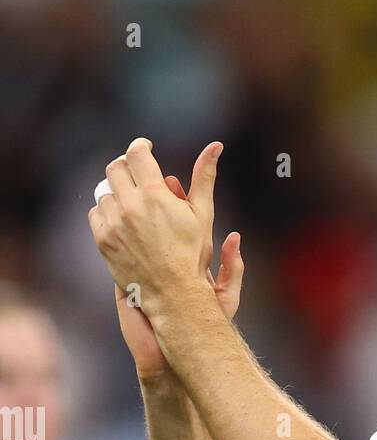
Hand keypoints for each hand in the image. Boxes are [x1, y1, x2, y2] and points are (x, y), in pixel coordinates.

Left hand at [89, 136, 221, 312]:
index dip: (141, 146)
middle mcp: (131, 207)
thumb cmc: (192, 253)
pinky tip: (123, 221)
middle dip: (127, 168)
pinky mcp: (103, 240)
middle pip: (116, 168)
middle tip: (137, 175)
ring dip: (118, 193)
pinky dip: (107, 213)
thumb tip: (216, 146)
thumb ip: (204, 176)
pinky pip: (96, 214)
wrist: (174, 293)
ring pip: (105, 192)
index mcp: (155, 196)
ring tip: (133, 204)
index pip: (136, 153)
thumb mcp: (202, 213)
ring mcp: (114, 224)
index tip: (145, 148)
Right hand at [115, 179, 243, 379]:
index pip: (178, 225)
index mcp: (185, 263)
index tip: (178, 186)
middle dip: (153, 200)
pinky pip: (118, 254)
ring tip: (140, 196)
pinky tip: (120, 221)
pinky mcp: (125, 284)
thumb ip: (232, 269)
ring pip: (133, 234)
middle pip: (154, 222)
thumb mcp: (225, 296)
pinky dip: (117, 235)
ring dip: (133, 212)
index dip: (177, 202)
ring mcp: (142, 272)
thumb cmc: (203, 325)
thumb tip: (235, 236)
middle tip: (160, 183)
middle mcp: (163, 264)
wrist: (177, 353)